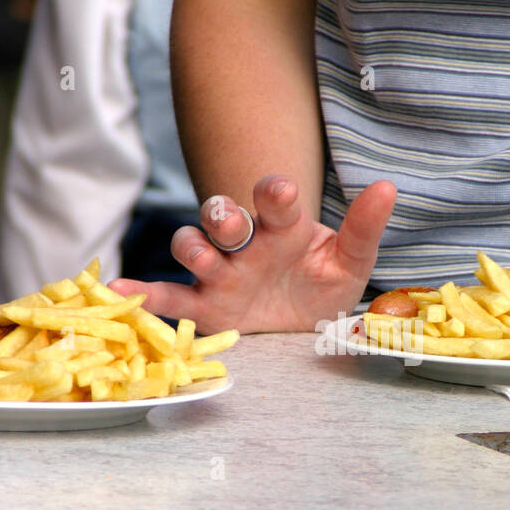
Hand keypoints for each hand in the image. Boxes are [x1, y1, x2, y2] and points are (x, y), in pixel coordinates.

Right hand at [110, 175, 396, 332]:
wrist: (305, 322)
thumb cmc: (322, 282)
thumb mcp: (351, 261)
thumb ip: (364, 227)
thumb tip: (389, 187)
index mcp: (281, 227)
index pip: (273, 200)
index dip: (274, 193)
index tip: (282, 192)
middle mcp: (244, 244)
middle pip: (222, 216)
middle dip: (223, 215)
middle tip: (232, 223)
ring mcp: (220, 272)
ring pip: (192, 247)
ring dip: (191, 247)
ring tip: (197, 254)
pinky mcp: (203, 304)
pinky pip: (169, 296)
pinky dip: (144, 293)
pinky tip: (120, 289)